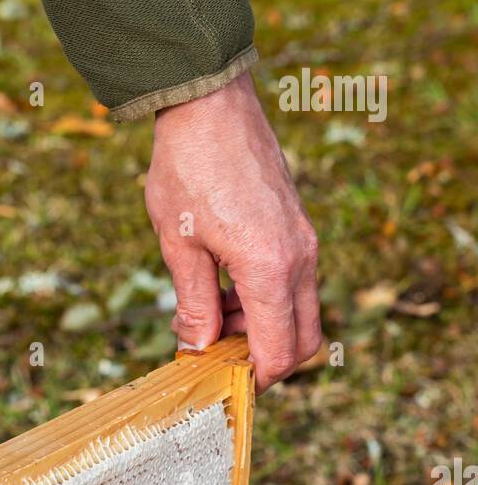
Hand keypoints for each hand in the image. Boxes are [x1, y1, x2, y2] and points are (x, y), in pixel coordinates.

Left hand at [145, 72, 321, 391]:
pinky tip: (223, 286)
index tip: (220, 383)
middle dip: (265, 361)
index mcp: (270, 268)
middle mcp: (299, 258)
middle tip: (218, 356)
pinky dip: (265, 300)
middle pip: (303, 342)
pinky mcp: (298, 228)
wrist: (209, 100)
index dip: (253, 380)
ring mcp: (304, 241)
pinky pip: (293, 284)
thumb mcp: (179, 246)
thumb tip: (198, 348)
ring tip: (209, 314)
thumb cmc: (188, 168)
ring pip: (299, 313)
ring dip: (260, 328)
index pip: (278, 352)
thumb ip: (194, 305)